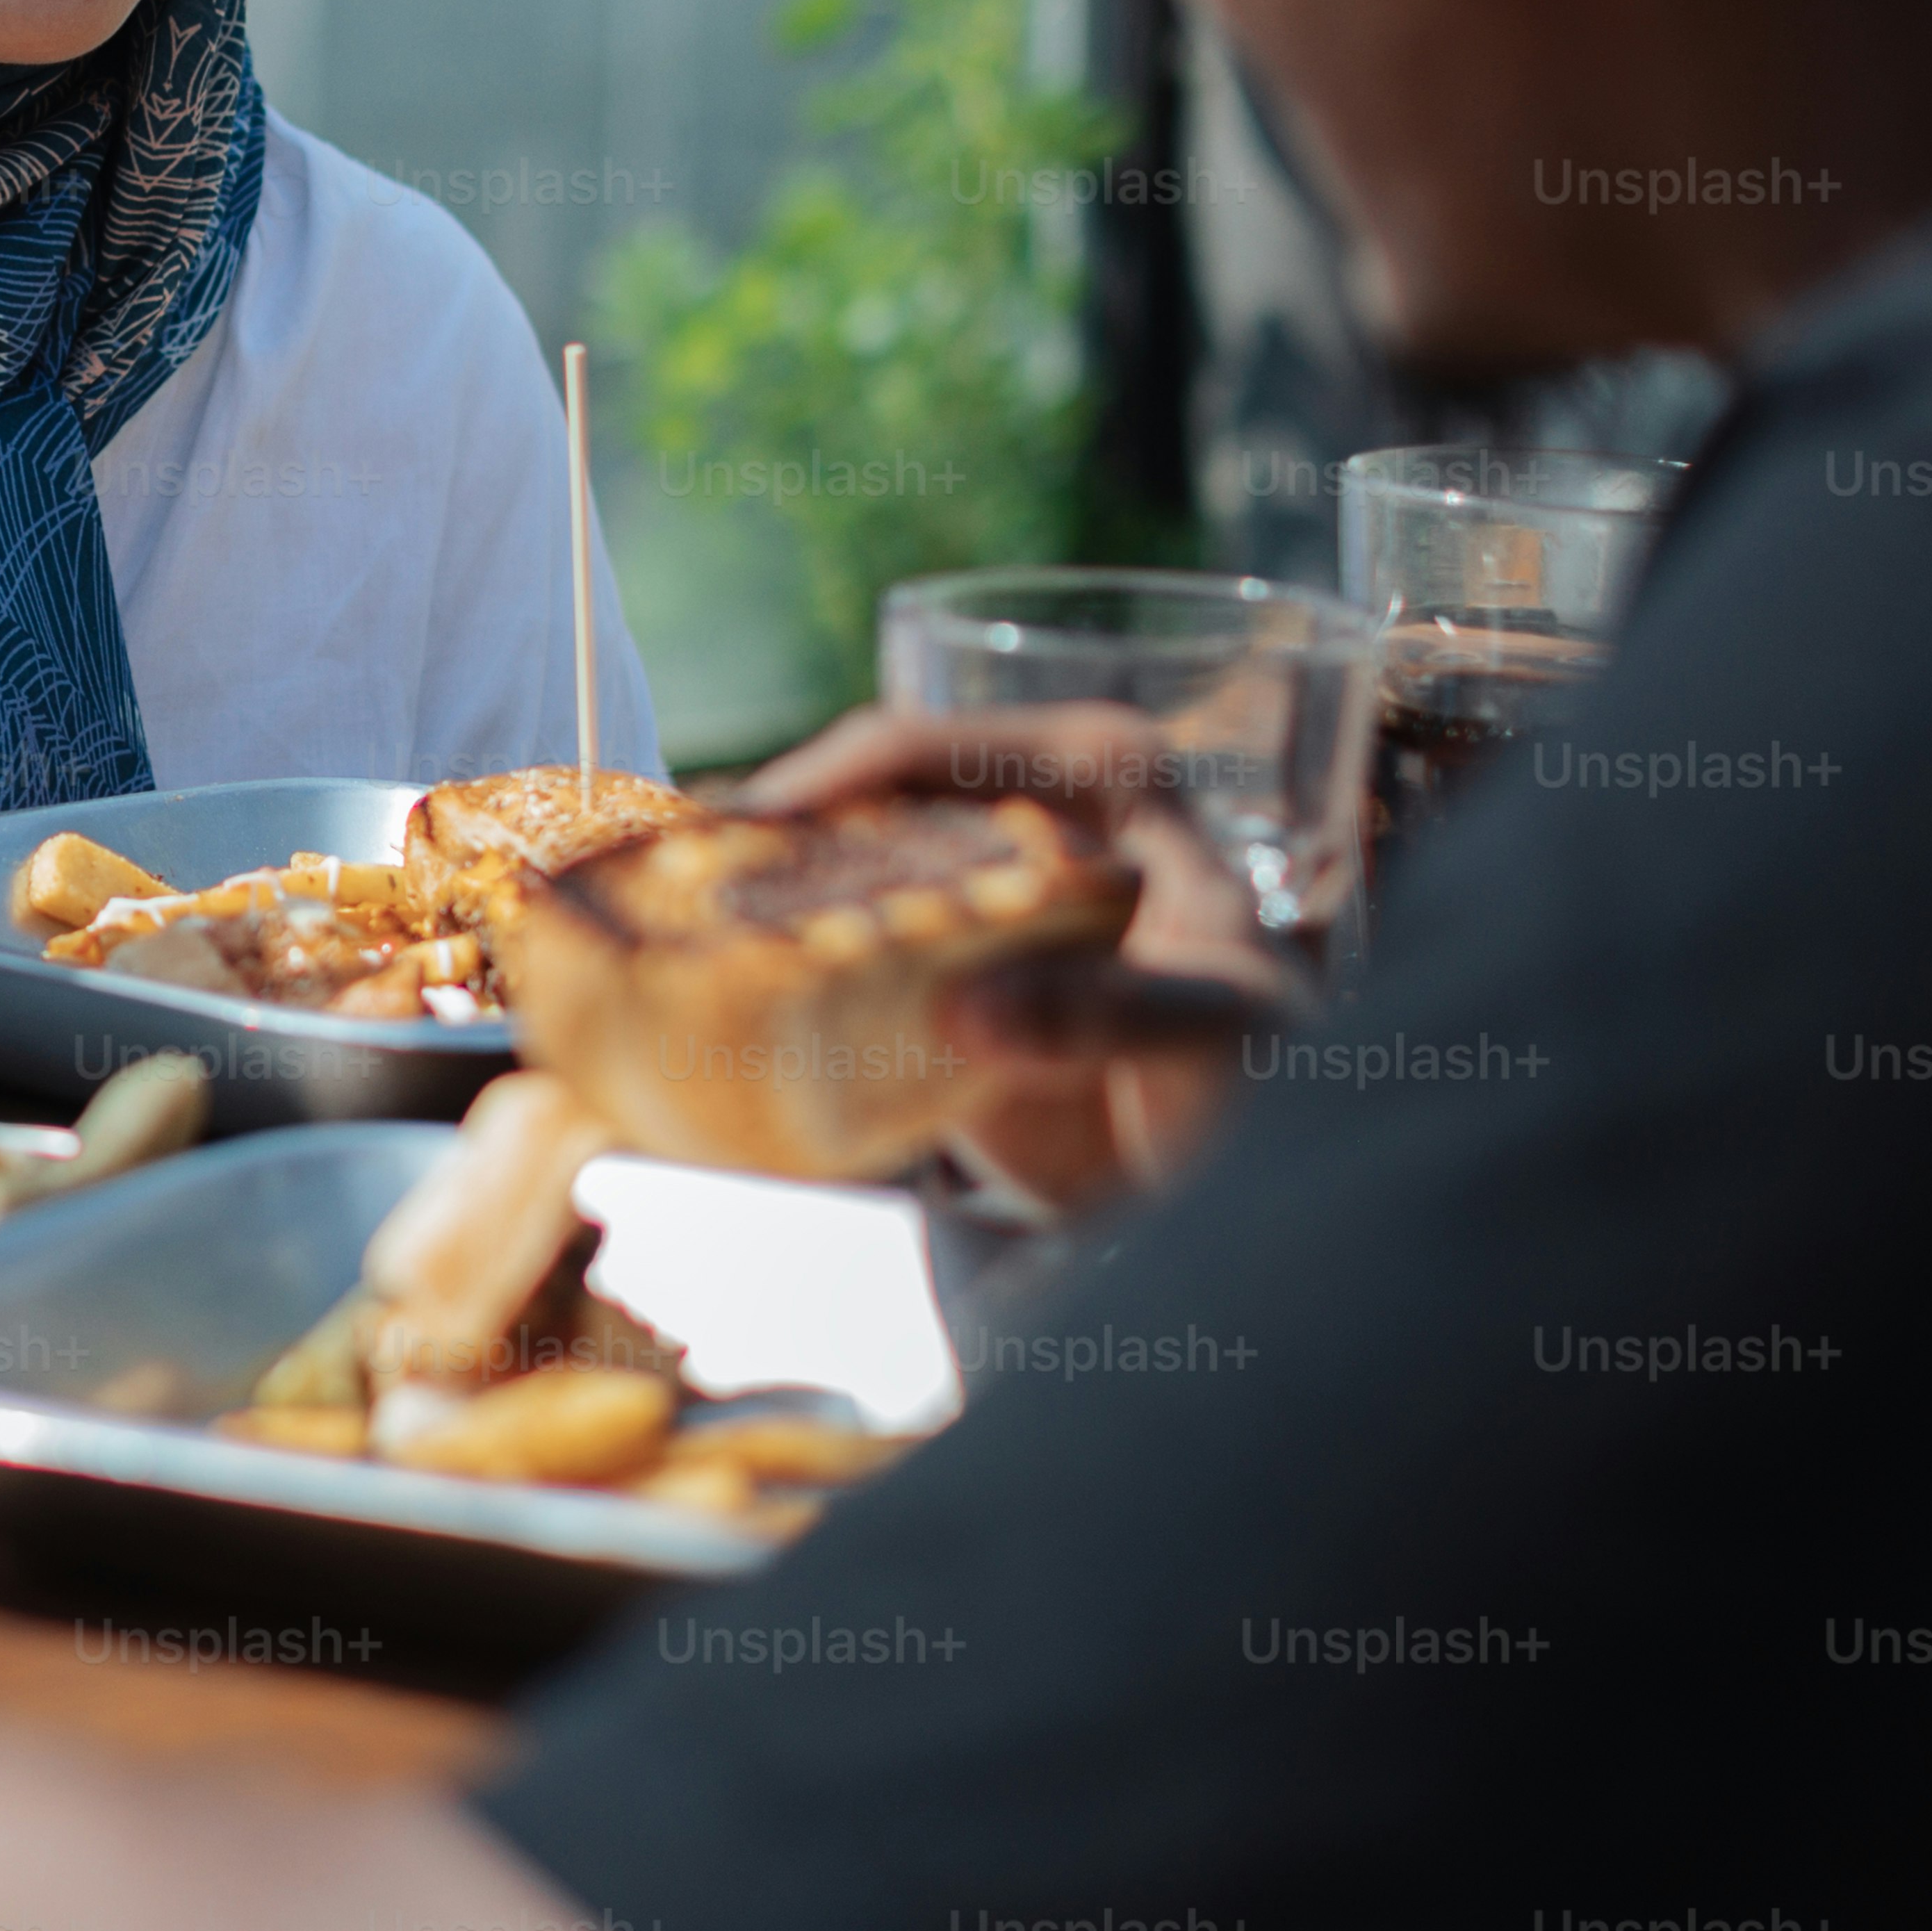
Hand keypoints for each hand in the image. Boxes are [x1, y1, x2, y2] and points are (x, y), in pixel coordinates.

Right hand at [727, 703, 1307, 1207]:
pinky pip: (834, 967)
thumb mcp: (1217, 1035)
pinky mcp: (923, 989)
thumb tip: (972, 1008)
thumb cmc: (1262, 1076)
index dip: (853, 769)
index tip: (770, 817)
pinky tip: (710, 993)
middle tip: (682, 876)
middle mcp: (1019, 823)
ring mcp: (962, 906)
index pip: (953, 746)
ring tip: (669, 931)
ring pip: (837, 875)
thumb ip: (1113, 1012)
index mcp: (1104, 783)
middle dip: (774, 834)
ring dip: (757, 902)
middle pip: (868, 801)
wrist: (1244, 1185)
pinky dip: (773, 978)